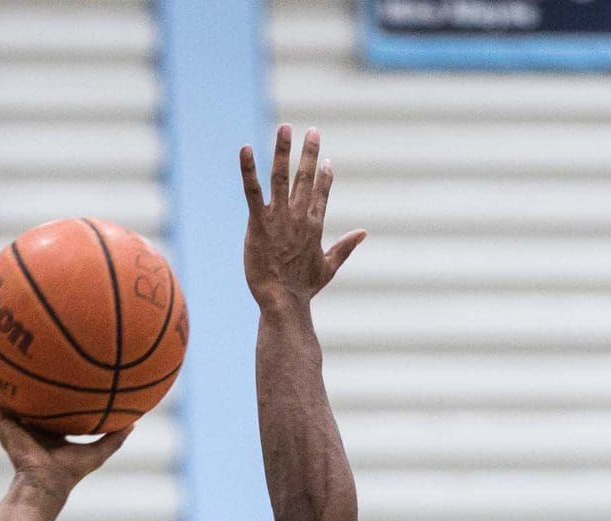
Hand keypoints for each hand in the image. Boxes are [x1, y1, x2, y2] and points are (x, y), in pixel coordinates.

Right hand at [0, 373, 132, 501]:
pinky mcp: (4, 427)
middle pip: (27, 398)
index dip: (53, 391)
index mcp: (51, 430)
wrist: (47, 483)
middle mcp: (31, 425)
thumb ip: (115, 437)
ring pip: (5, 398)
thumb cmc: (70, 472)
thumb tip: (135, 422)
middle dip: (25, 380)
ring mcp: (15, 426)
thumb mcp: (97, 451)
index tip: (58, 371)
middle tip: (24, 354)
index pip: (51, 407)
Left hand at [240, 124, 365, 309]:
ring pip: (281, 177)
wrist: (283, 302)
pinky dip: (248, 170)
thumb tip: (364, 233)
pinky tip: (245, 150)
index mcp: (314, 226)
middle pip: (306, 178)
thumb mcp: (328, 267)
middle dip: (310, 153)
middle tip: (313, 130)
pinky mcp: (258, 224)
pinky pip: (253, 192)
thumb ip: (345, 247)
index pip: (322, 194)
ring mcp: (279, 219)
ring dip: (284, 151)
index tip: (328, 161)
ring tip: (285, 128)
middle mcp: (298, 217)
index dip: (325, 177)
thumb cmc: (303, 289)